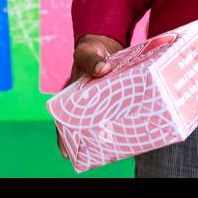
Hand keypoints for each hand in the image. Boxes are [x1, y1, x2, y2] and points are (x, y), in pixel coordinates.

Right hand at [55, 33, 124, 160]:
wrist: (105, 45)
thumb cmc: (90, 51)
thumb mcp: (86, 53)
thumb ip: (92, 60)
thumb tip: (103, 69)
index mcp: (73, 97)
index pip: (64, 120)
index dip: (63, 138)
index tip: (64, 153)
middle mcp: (87, 104)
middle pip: (86, 127)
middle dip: (90, 141)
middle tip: (96, 152)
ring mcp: (103, 103)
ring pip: (105, 122)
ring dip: (110, 132)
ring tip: (118, 144)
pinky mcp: (117, 99)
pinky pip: (120, 111)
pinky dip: (125, 118)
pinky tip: (134, 127)